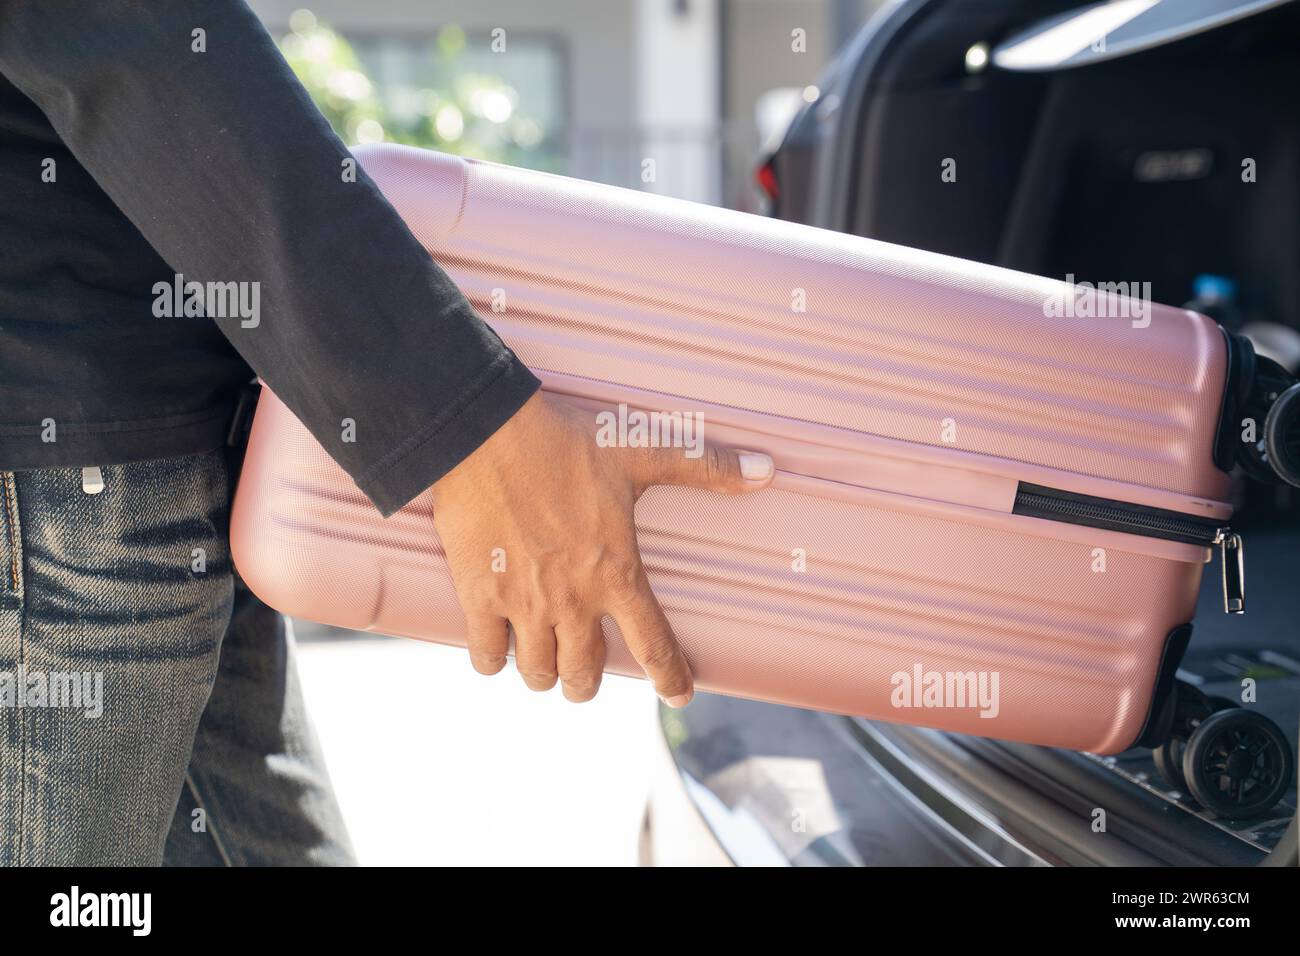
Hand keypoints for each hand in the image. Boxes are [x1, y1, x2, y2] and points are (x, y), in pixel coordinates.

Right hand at [429, 391, 774, 705]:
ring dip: (545, 673)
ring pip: (538, 674)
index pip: (655, 647)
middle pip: (584, 677)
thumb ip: (705, 467)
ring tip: (545, 659)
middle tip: (587, 670)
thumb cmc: (566, 441)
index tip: (679, 695)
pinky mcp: (479, 597)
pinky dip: (494, 660)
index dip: (672, 678)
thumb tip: (767, 471)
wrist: (486, 431)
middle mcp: (573, 601)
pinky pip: (486, 657)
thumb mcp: (641, 450)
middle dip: (588, 682)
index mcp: (617, 573)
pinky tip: (500, 647)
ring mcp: (523, 605)